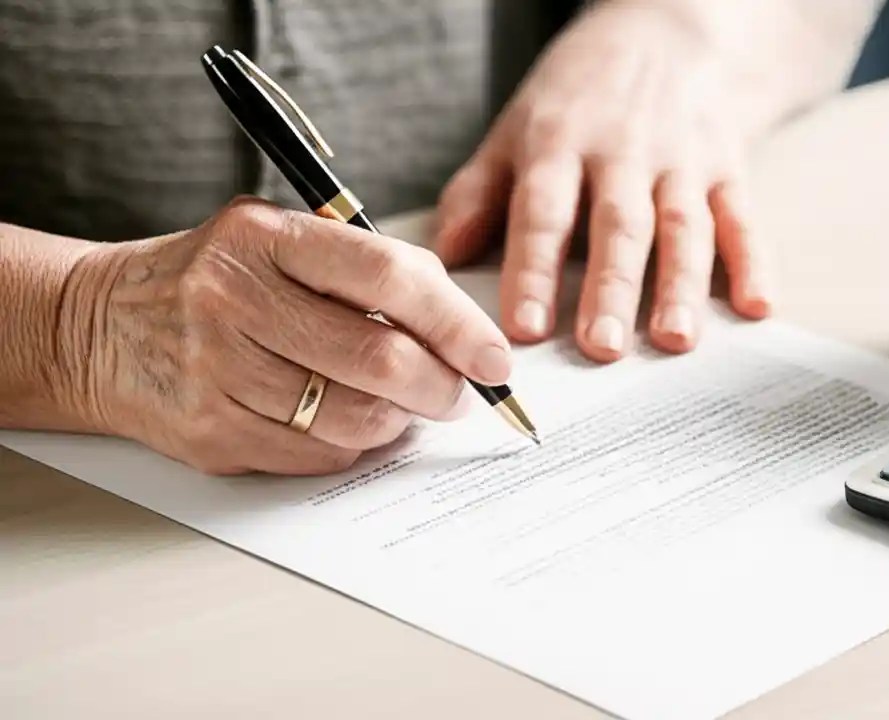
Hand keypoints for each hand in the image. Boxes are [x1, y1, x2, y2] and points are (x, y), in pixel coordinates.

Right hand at [72, 197, 511, 475]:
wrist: (98, 326)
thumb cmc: (218, 279)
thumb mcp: (280, 242)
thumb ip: (366, 271)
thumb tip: (461, 330)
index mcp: (264, 237)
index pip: (387, 275)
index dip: (456, 321)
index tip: (495, 356)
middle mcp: (233, 299)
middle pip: (379, 360)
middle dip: (443, 387)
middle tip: (461, 394)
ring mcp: (216, 371)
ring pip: (354, 418)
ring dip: (400, 420)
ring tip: (403, 404)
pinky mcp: (209, 432)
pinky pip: (318, 456)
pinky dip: (353, 445)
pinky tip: (346, 421)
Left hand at [434, 1, 772, 362]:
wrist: (664, 33)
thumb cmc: (578, 97)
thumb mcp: (516, 129)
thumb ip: (477, 194)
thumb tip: (441, 260)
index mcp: (559, 144)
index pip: (544, 212)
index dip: (533, 270)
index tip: (525, 327)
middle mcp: (623, 154)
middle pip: (617, 226)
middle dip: (611, 288)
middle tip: (601, 348)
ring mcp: (681, 162)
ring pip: (683, 228)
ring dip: (681, 285)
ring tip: (674, 339)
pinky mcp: (728, 169)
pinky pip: (743, 219)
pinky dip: (754, 262)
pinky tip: (758, 306)